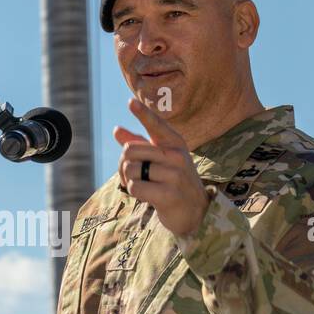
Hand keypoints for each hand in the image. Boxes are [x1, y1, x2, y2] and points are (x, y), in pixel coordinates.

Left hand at [113, 96, 210, 237]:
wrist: (196, 212)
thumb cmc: (174, 181)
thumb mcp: (160, 160)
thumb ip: (140, 145)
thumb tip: (117, 130)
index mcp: (175, 144)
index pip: (156, 125)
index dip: (143, 114)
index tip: (130, 102)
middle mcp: (177, 156)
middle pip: (130, 151)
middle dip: (124, 165)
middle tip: (132, 176)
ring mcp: (174, 175)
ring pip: (131, 170)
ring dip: (129, 181)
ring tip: (143, 186)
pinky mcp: (169, 194)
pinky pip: (135, 187)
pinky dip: (134, 193)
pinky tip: (147, 196)